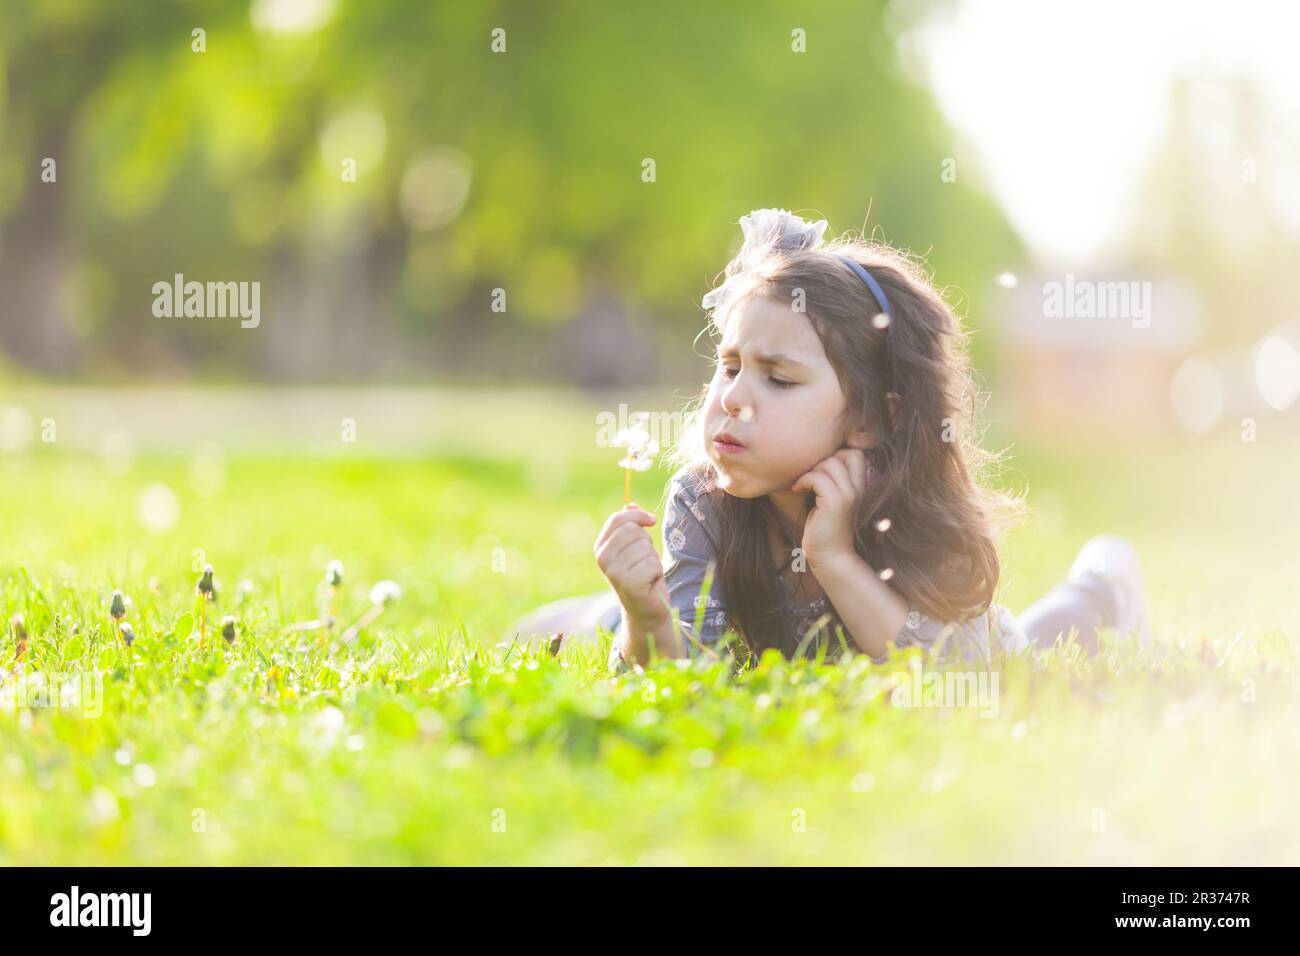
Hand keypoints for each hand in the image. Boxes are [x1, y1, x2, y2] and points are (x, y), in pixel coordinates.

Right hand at [594, 504, 670, 627]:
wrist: (646, 610)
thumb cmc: (643, 575)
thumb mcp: (636, 547)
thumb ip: (632, 526)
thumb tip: (630, 503)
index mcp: (601, 547)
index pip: (618, 519)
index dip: (638, 515)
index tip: (651, 521)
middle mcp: (603, 559)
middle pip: (633, 530)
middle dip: (647, 542)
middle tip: (646, 559)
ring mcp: (614, 572)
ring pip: (645, 548)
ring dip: (653, 559)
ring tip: (647, 573)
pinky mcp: (629, 584)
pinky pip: (652, 564)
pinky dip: (657, 572)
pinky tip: (650, 582)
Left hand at [791, 448, 873, 571]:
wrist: (831, 557)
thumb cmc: (826, 529)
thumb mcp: (831, 500)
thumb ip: (831, 481)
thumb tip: (816, 460)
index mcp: (860, 486)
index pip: (856, 453)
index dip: (837, 452)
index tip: (820, 468)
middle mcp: (858, 488)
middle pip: (846, 452)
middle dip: (823, 459)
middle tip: (811, 475)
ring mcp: (848, 495)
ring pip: (831, 462)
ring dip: (812, 470)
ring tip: (803, 484)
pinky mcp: (835, 503)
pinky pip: (817, 477)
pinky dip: (804, 480)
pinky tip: (798, 490)